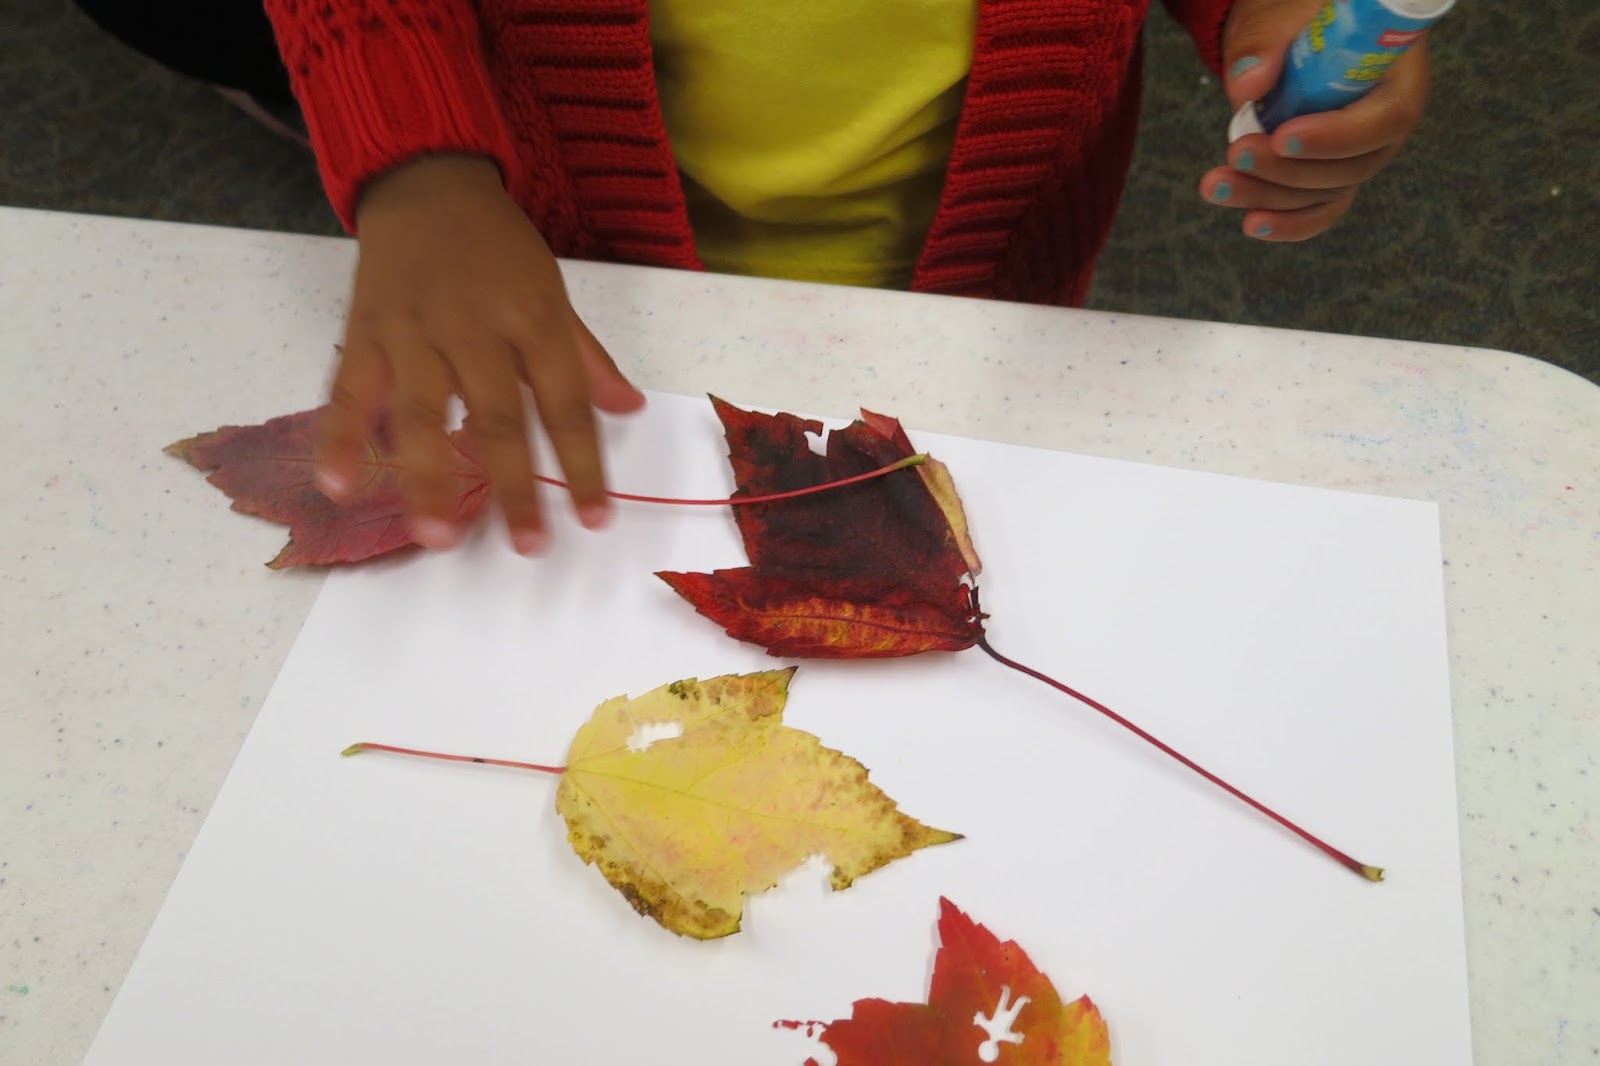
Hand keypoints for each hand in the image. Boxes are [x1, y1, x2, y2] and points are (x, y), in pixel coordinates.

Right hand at [319, 154, 645, 554]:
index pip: (564, 403)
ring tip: (437, 537)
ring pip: (420, 413)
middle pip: (497, 418)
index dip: (582, 464)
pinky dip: (339, 438)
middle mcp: (474, 329)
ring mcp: (413, 332)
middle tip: (528, 547)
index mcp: (531, 317)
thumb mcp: (553, 291)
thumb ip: (584, 358)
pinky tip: (340, 486)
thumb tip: (627, 410)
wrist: (425, 180)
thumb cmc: (498, 246)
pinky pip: (348, 392)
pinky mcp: (364, 333)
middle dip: (514, 487)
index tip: (595, 519)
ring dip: (427, 478)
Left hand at [1201, 0, 1430, 240]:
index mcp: (1396, 77)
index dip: (1337, 137)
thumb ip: (1266, 44)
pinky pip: (1316, 210)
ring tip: (1216, 185)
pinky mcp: (1329, 177)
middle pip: (1351, 168)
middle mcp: (1384, 125)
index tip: (1283, 137)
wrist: (1291, 32)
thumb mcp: (1283, 15)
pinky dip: (1284, 222)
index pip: (1386, 118)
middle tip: (1236, 152)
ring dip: (1268, 196)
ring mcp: (1356, 157)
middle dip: (1288, 170)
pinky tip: (1250, 222)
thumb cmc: (1299, 17)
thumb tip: (1245, 87)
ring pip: (1324, 194)